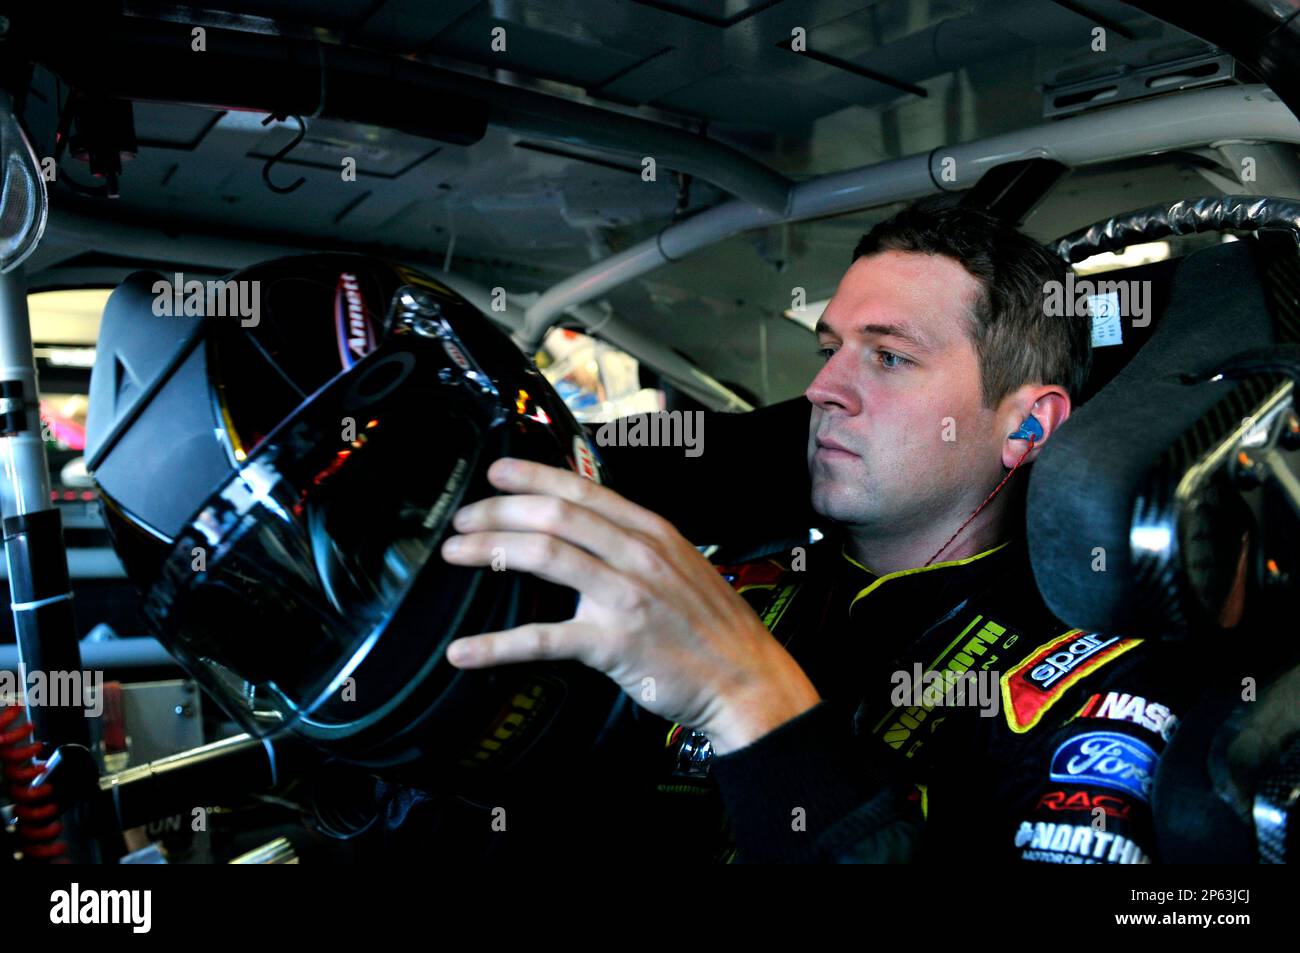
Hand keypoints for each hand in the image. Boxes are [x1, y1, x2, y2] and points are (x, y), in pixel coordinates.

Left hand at [439, 458, 820, 754]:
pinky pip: (543, 638)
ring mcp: (625, 597)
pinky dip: (497, 644)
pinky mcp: (613, 644)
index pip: (583, 489)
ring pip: (545, 554)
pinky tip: (465, 651)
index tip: (496, 473)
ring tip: (456, 554)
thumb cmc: (713, 628)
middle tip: (464, 519)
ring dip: (491, 549)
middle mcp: (637, 555)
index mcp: (652, 532)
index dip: (533, 476)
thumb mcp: (683, 565)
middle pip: (555, 514)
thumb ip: (636, 545)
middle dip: (499, 510)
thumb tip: (588, 532)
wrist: (748, 679)